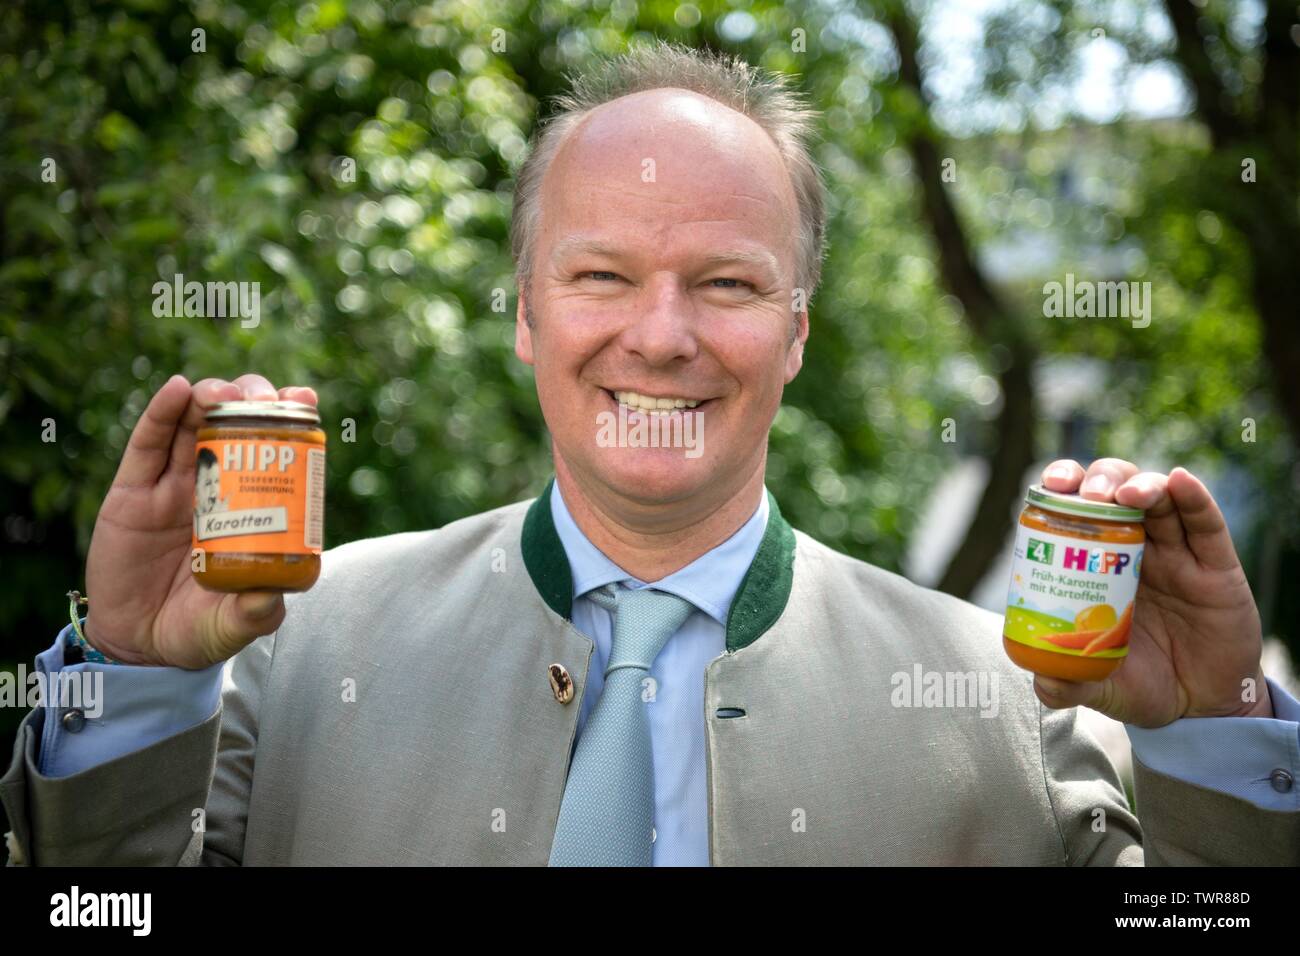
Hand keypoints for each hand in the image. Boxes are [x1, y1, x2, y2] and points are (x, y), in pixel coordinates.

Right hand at [82, 374, 317, 668]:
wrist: (138, 647)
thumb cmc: (198, 629)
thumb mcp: (233, 625)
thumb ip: (254, 615)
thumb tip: (269, 600)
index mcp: (251, 510)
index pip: (274, 453)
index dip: (289, 420)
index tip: (303, 398)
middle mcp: (216, 488)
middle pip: (235, 426)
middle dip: (251, 401)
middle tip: (262, 399)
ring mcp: (174, 486)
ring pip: (192, 424)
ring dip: (210, 396)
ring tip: (222, 390)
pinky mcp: (133, 492)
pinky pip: (148, 445)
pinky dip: (162, 413)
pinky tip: (177, 390)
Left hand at [1031, 458, 1272, 725]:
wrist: (1202, 706)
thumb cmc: (1143, 683)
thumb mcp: (1101, 687)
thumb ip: (1068, 686)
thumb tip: (1043, 683)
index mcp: (1098, 565)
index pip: (1077, 511)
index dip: (1064, 490)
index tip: (1048, 487)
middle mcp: (1135, 549)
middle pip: (1116, 492)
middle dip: (1100, 481)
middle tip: (1089, 495)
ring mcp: (1177, 554)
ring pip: (1160, 498)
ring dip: (1141, 485)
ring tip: (1127, 495)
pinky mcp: (1216, 567)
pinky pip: (1206, 524)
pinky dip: (1194, 497)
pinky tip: (1180, 481)